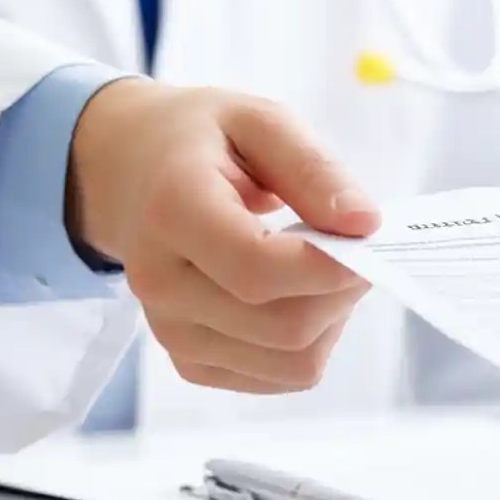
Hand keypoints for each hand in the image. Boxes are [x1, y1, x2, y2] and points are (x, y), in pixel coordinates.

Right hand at [67, 78, 379, 393]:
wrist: (131, 172)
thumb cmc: (202, 142)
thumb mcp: (260, 121)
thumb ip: (313, 169)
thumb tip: (364, 224)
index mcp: (172, 210)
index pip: (259, 269)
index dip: (330, 267)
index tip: (368, 238)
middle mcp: (161, 283)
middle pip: (285, 326)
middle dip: (343, 292)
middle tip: (356, 249)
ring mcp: (171, 331)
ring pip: (292, 363)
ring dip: (332, 320)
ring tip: (324, 269)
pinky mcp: (191, 361)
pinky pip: (280, 377)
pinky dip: (310, 343)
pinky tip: (297, 295)